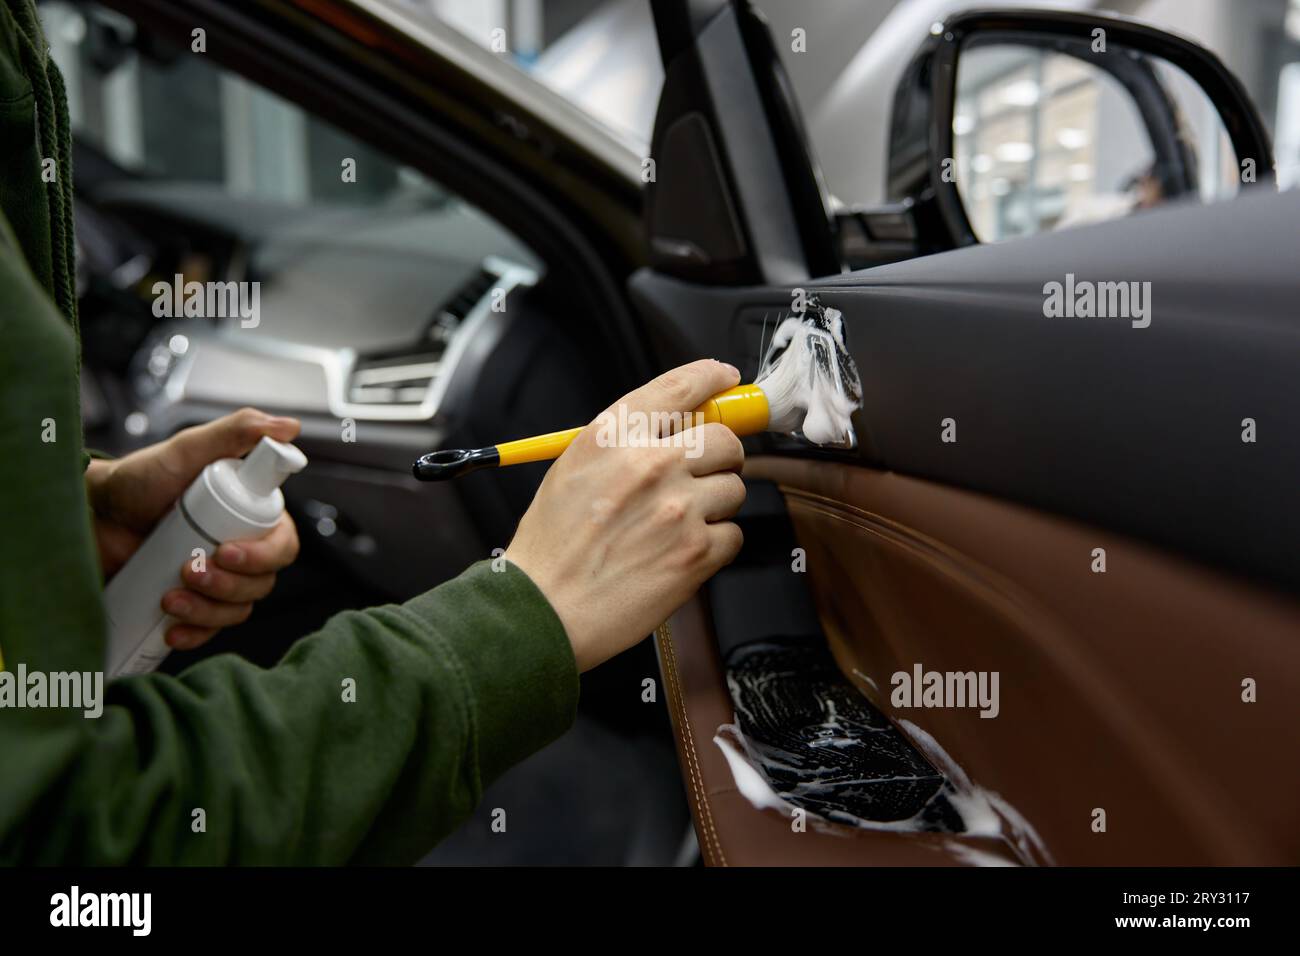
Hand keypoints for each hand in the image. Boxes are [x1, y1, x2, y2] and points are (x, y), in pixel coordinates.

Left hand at [86, 408, 301, 650]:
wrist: (92, 515)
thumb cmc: (138, 480)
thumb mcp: (186, 451)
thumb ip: (236, 431)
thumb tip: (287, 427)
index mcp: (251, 516)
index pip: (283, 545)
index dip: (263, 556)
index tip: (225, 552)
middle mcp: (240, 549)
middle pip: (262, 583)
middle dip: (227, 584)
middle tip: (189, 569)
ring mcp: (217, 579)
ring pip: (238, 609)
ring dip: (208, 610)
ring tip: (170, 595)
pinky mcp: (194, 603)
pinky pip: (211, 630)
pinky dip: (195, 633)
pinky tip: (171, 628)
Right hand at [506, 360, 746, 671]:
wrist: (545, 609)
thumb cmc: (553, 546)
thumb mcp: (573, 468)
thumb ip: (623, 441)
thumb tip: (677, 426)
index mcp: (613, 437)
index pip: (681, 387)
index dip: (712, 379)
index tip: (725, 381)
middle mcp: (650, 465)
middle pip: (725, 439)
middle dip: (721, 455)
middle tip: (703, 473)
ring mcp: (678, 509)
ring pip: (734, 488)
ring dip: (715, 505)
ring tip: (676, 525)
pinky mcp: (697, 552)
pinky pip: (733, 534)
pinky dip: (714, 545)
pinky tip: (679, 553)